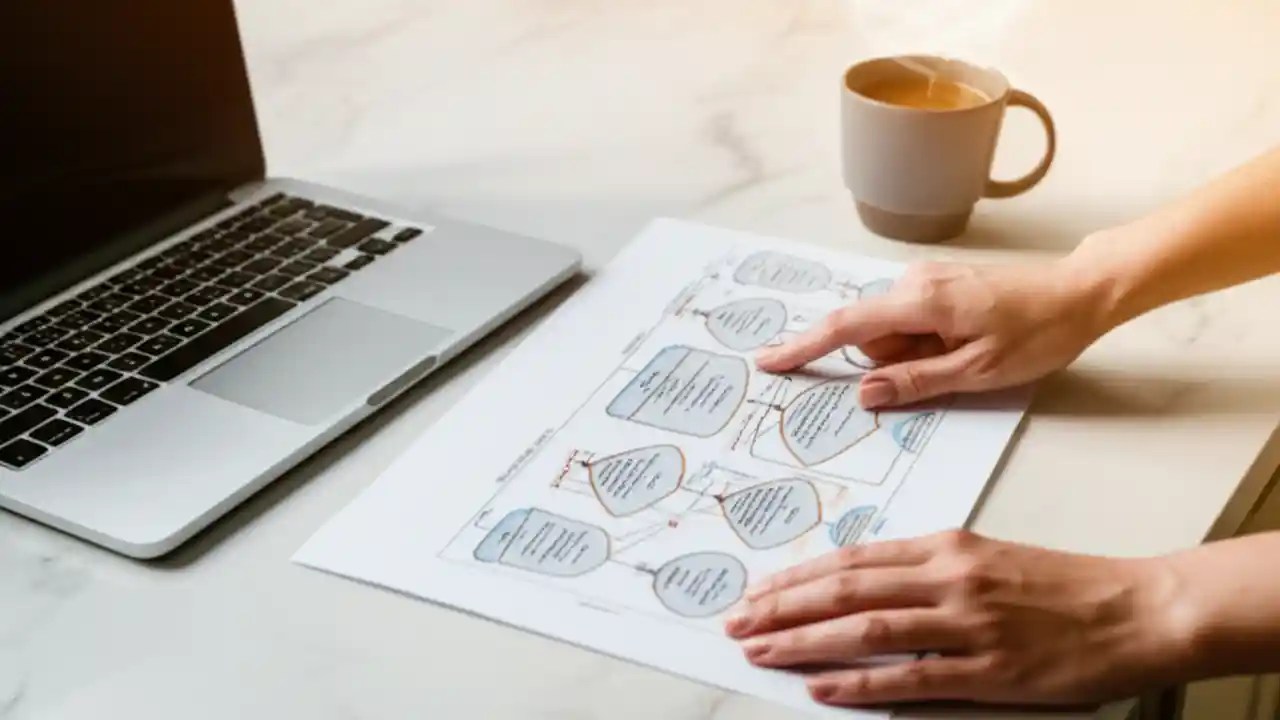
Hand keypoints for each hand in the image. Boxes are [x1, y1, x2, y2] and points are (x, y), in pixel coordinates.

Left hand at [724, 530, 1190, 707]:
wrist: (1137, 608)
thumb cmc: (1064, 584)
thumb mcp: (987, 556)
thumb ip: (927, 566)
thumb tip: (866, 582)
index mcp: (946, 546)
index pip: (852, 560)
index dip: (797, 577)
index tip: (757, 591)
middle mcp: (949, 577)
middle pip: (845, 590)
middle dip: (782, 606)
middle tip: (736, 621)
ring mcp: (967, 623)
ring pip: (866, 629)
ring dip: (804, 639)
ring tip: (760, 649)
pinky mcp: (989, 670)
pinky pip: (910, 678)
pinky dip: (859, 681)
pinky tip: (821, 686)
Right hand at [756, 259, 1110, 408]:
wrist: (1082, 291)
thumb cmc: (1039, 333)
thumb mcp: (978, 372)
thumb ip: (915, 382)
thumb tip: (864, 394)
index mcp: (920, 301)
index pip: (846, 328)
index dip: (804, 348)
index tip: (769, 362)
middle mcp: (913, 282)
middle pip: (872, 336)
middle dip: (897, 362)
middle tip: (954, 367)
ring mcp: (925, 279)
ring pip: (892, 332)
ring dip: (918, 353)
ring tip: (970, 353)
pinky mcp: (937, 284)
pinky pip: (910, 322)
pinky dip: (926, 340)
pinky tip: (968, 341)